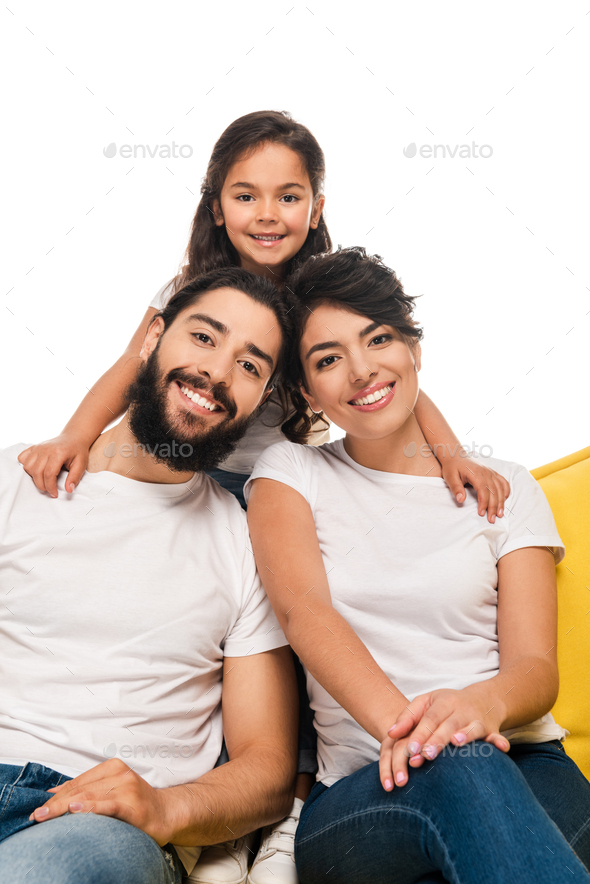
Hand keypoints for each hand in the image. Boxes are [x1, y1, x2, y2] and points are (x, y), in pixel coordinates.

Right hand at [17, 433, 90, 496]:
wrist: (73, 437)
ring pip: (28, 467)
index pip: (49, 474)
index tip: (54, 494)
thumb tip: (68, 490)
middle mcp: (45, 449)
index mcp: (58, 453)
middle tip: (49, 490)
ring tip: (44, 480)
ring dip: (34, 477)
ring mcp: (38, 447)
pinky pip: (22, 458)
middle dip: (42, 485)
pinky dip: (26, 466)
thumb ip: (74, 477)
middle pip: (37, 472)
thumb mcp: (81, 464)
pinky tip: (35, 471)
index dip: (50, 487)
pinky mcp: (33, 447)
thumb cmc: (78, 451)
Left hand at [28, 758, 174, 845]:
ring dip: (64, 807)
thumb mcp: (111, 791)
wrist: (167, 813)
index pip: (77, 782)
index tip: (38, 809)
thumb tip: (53, 794)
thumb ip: (86, 790)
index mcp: (113, 767)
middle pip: (80, 789)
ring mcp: (127, 788)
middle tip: (36, 816)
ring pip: (89, 796)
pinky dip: (90, 807)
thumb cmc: (136, 804)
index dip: (55, 796)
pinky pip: (108, 805)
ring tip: (46, 816)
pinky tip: (75, 810)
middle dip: (55, 804)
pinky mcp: (133, 804)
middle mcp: (120, 774)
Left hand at [379, 689, 509, 790]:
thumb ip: (407, 717)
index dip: (420, 734)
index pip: (429, 718)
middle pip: (447, 725)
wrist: (483, 699)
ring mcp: (477, 719)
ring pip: (470, 729)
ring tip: (455, 743)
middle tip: (424, 756)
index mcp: (442, 702)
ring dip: (464, 736)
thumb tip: (389, 733)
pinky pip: (496, 735)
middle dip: (436, 740)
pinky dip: (498, 741)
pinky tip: (501, 748)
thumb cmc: (447, 705)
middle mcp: (460, 710)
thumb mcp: (426, 703)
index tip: (409, 751)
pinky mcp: (491, 730)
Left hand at [439, 451, 509, 522]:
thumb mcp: (450, 477)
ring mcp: (491, 472)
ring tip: (500, 514)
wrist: (456, 455)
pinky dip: (506, 491)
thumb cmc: (452, 467)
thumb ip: (456, 488)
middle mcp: (486, 472)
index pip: (483, 491)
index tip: (481, 514)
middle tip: (492, 519)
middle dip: (494, 507)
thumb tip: (461, 500)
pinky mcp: (492, 473)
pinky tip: (504, 500)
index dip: (484, 503)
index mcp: (476, 473)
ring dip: (501, 502)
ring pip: (500, 488)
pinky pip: (503, 482)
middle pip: (494, 492)